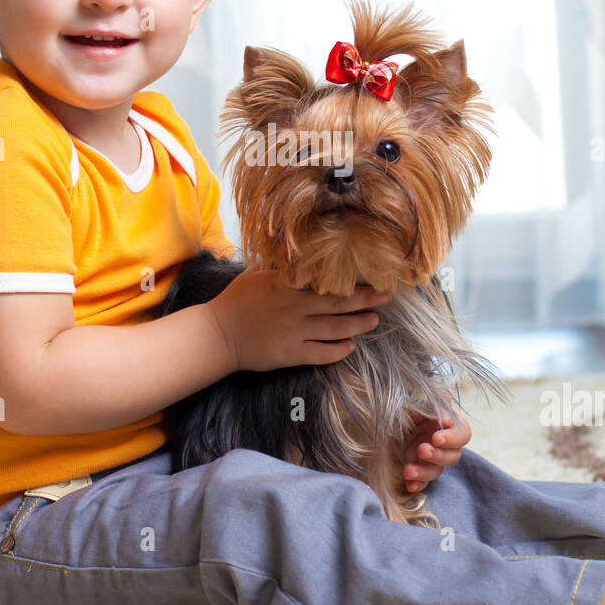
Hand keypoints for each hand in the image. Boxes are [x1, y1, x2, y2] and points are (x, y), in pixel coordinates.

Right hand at [205, 268, 392, 372]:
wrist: (218, 334)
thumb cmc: (237, 300)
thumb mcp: (256, 273)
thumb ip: (281, 265)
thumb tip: (301, 250)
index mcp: (286, 284)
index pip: (324, 278)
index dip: (348, 277)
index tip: (369, 272)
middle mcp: (294, 307)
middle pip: (338, 302)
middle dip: (365, 298)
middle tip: (386, 295)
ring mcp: (294, 332)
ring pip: (335, 328)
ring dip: (358, 324)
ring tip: (374, 320)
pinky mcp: (290, 354)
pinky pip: (321, 353)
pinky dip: (338, 350)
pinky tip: (350, 346)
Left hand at [401, 392, 470, 492]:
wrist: (374, 418)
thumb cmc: (398, 404)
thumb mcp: (412, 400)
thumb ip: (428, 401)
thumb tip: (445, 398)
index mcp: (445, 422)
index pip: (462, 432)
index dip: (453, 437)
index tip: (437, 437)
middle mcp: (441, 441)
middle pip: (453, 455)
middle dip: (438, 455)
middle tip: (423, 450)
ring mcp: (430, 458)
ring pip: (437, 470)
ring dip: (424, 471)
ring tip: (408, 470)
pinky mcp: (418, 470)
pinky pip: (423, 482)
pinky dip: (417, 484)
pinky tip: (409, 484)